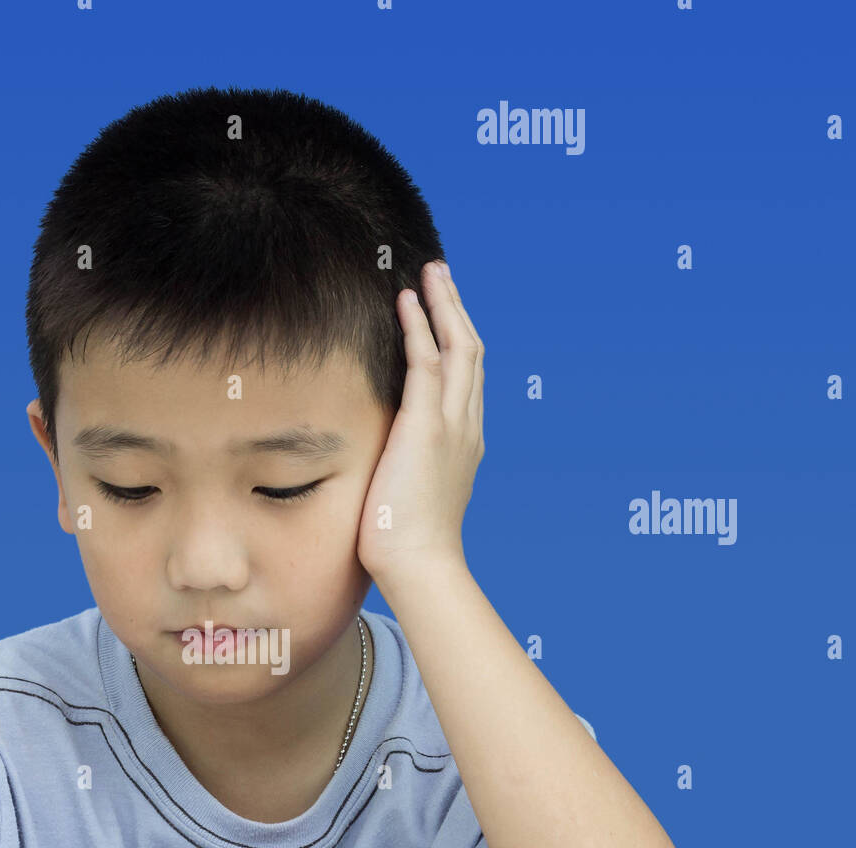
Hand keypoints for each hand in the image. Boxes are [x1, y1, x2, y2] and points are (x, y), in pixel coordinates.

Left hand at [357, 259, 484, 583]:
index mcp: (464, 444)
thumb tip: (383, 470)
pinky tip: (406, 301)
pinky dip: (419, 327)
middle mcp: (467, 427)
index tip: (443, 315)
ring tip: (428, 273)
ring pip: (458, 347)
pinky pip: (427, 362)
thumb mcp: (410, 497)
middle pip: (471, 353)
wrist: (419, 566)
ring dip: (443, 305)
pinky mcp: (427, 427)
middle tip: (440, 276)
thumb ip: (405, 470)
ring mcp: (452, 425)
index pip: (467, 381)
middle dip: (456, 311)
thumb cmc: (406, 545)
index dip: (457, 342)